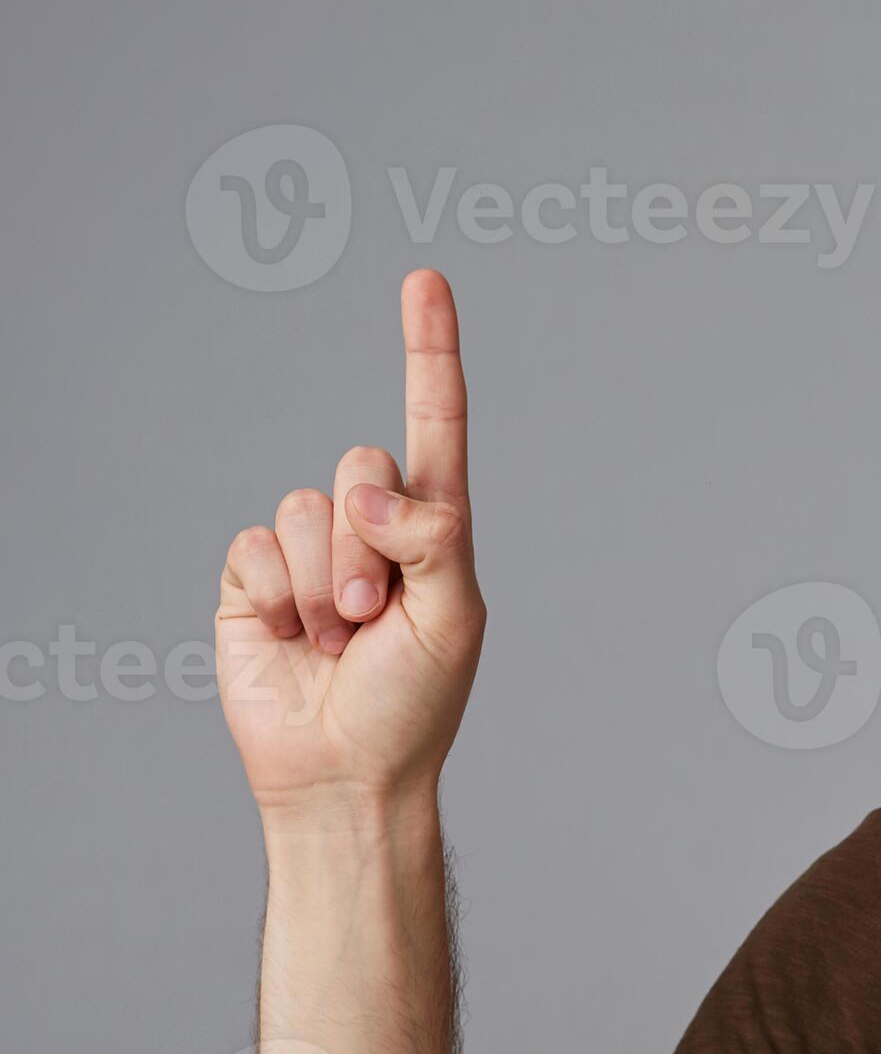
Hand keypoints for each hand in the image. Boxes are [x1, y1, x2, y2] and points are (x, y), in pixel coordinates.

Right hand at [215, 270, 486, 815]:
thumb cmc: (414, 704)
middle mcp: (371, 527)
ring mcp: (310, 551)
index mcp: (435, 529)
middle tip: (377, 615)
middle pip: (361, 463)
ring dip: (328, 582)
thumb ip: (431, 539)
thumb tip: (369, 488)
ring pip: (307, 506)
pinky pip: (256, 546)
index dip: (428, 351)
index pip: (436, 425)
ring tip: (341, 638)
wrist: (344, 773)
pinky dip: (279, 596)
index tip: (425, 280)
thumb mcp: (454, 618)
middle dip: (372, 545)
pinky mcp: (253, 580)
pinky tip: (294, 640)